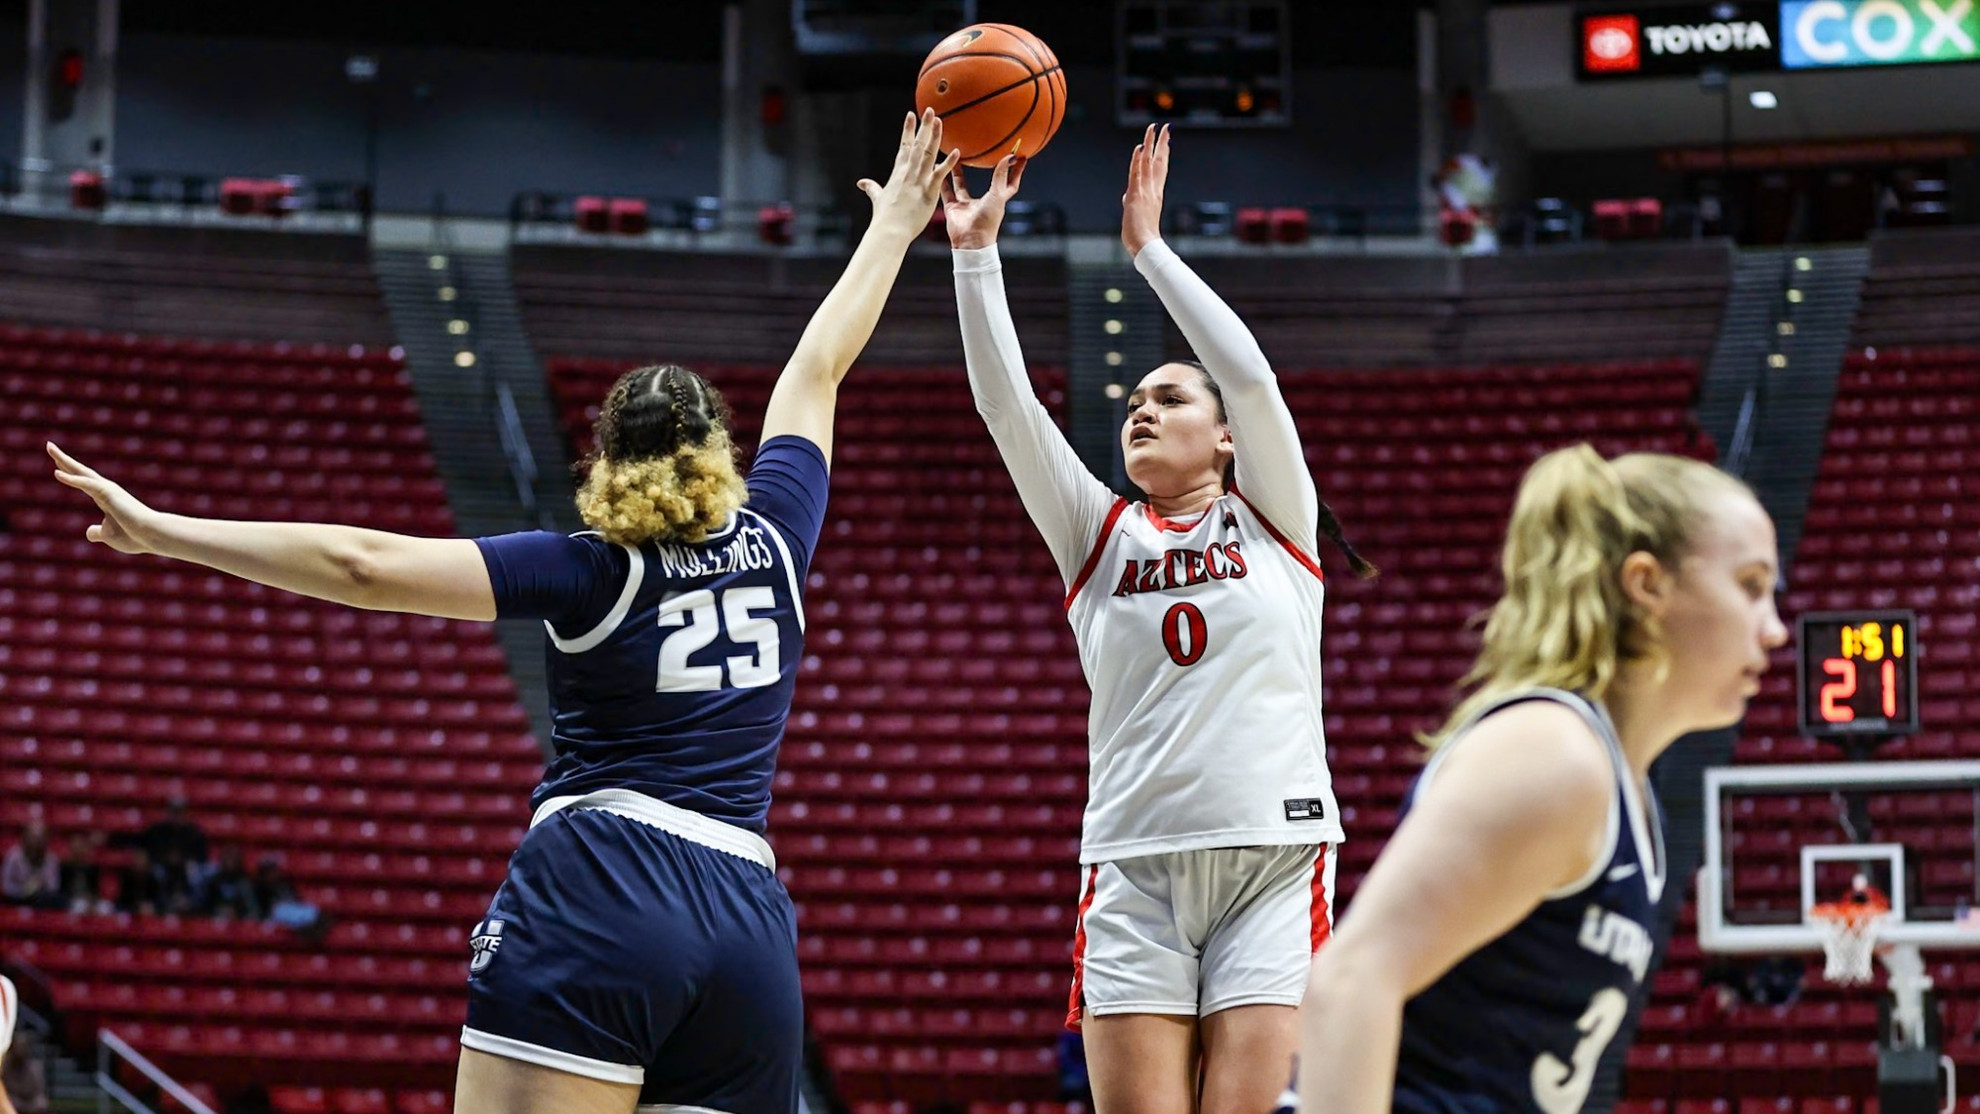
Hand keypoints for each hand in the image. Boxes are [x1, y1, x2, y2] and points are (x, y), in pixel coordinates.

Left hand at [48, 442, 168, 555]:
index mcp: (104, 498)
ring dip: (64, 460)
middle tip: (49, 445)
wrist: (152, 535)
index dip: (69, 472)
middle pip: (80, 471)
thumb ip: (97, 532)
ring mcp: (108, 490)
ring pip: (82, 472)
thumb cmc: (134, 536)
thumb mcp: (109, 535)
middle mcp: (106, 489)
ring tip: (49, 448)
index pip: (83, 481)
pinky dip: (72, 478)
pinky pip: (86, 484)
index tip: (56, 464)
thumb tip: (88, 532)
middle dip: (63, 459)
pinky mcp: (108, 494)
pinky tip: (57, 473)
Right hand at [858, 109, 961, 242]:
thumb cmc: (884, 218)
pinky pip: (940, 174)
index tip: (911, 115)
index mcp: (898, 173)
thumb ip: (872, 188)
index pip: (904, 147)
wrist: (889, 231)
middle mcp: (908, 173)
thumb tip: (861, 183)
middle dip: (923, 126)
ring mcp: (918, 180)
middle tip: (929, 109)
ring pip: (927, 153)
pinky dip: (948, 162)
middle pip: (917, 144)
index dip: (908, 130)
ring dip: (934, 136)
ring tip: (939, 120)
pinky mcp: (928, 191)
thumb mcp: (877, 199)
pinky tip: (957, 151)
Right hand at [940, 153, 1025, 250]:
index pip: (1009, 182)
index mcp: (997, 199)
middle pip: (983, 182)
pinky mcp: (953, 208)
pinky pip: (946, 191)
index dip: (1015, 170)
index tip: (1019, 156)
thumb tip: (1010, 157)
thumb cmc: (988, 221)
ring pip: (961, 184)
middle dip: (983, 167)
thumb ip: (1001, 176)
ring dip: (957, 171)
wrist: (970, 241)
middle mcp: (983, 201)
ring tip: (955, 155)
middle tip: (983, 151)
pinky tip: (938, 170)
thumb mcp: (997, 195)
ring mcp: (966, 205)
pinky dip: (941, 181)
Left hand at [1122, 122, 1170, 256]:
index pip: (1160, 169)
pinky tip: (1140, 148)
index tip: (1166, 139)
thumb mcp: (1135, 215)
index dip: (1163, 152)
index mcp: (1155, 194)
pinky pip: (1137, 174)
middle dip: (1162, 142)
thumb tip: (1125, 197)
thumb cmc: (1141, 236)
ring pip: (1149, 162)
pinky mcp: (1135, 195)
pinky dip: (1138, 160)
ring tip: (1153, 128)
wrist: (1145, 246)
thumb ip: (1131, 202)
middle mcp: (1153, 189)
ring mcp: (1145, 191)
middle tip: (1165, 127)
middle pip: (1159, 161)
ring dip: (1150, 144)